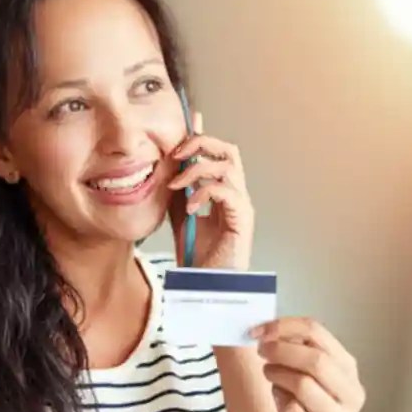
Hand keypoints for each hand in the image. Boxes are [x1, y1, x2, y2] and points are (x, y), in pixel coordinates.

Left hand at [166, 112, 254, 271]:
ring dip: (197, 170)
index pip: (218, 152)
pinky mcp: (243, 219)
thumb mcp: (179, 213)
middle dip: (202, 144)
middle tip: (177, 154)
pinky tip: (190, 206)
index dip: (202, 136)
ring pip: (227, 166)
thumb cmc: (197, 254)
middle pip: (229, 150)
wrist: (205, 284)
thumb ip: (177, 190)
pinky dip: (204, 193)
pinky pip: (227, 192)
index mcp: (224, 190)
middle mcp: (236, 193)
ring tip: (177, 185)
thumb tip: (167, 164)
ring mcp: (242, 205)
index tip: (183, 127)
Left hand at [251, 317, 365, 411]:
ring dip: (277, 375)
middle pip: (315, 359)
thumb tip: (266, 331)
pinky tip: (281, 401)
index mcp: (348, 366)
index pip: (317, 332)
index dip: (284, 326)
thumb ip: (297, 351)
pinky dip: (280, 401)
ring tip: (270, 374)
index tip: (259, 330)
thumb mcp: (310, 374)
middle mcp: (351, 390)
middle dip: (280, 350)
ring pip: (303, 384)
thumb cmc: (310, 407)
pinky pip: (292, 410)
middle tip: (261, 350)